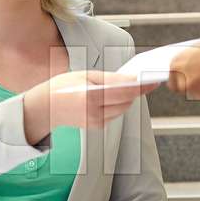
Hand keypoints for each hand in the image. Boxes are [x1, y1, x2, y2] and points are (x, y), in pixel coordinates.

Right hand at [21, 70, 159, 142]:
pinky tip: (112, 97)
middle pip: (127, 101)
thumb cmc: (63, 87)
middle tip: (144, 81)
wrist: (46, 107)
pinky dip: (118, 105)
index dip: (141, 86)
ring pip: (123, 108)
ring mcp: (96, 121)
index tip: (153, 80)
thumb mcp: (85, 75)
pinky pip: (115, 114)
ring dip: (127, 98)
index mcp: (91, 95)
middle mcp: (95, 111)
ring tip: (125, 87)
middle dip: (136, 91)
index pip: (124, 91)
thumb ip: (109, 78)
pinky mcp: (97, 126)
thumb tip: (131, 79)